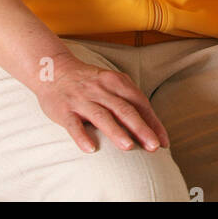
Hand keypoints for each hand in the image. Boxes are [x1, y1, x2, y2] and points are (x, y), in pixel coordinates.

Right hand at [34, 52, 169, 154]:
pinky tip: (90, 149)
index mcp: (116, 82)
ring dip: (116, 131)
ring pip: (102, 116)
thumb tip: (150, 125)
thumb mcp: (111, 84)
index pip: (140, 103)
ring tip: (129, 147)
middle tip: (154, 147)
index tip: (164, 142)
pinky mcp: (65, 110)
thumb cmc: (89, 83)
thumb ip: (127, 101)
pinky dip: (82, 136)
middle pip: (125, 110)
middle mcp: (101, 90)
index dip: (153, 123)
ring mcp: (82, 100)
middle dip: (141, 128)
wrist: (53, 69)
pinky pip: (74, 125)